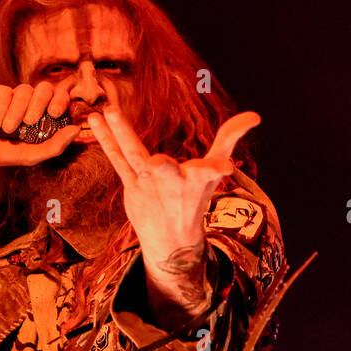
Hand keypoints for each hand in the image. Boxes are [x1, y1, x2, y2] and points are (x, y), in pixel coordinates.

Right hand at [0, 82, 79, 186]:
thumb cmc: (2, 154)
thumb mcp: (29, 156)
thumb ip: (54, 146)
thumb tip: (75, 130)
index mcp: (43, 117)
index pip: (60, 98)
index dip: (61, 100)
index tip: (55, 113)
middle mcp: (30, 104)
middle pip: (45, 88)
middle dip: (39, 104)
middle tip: (30, 122)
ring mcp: (13, 97)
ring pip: (24, 90)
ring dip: (17, 111)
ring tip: (6, 129)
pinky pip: (5, 92)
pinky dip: (2, 108)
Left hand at [87, 107, 259, 324]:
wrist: (170, 239)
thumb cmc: (194, 199)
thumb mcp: (214, 171)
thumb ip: (230, 138)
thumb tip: (256, 115)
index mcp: (197, 180)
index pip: (211, 172)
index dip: (219, 168)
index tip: (228, 169)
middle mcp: (171, 183)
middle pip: (166, 171)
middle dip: (163, 167)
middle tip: (158, 161)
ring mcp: (148, 184)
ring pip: (133, 157)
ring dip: (121, 135)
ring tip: (107, 111)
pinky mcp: (130, 184)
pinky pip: (117, 158)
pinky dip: (106, 140)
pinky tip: (94, 120)